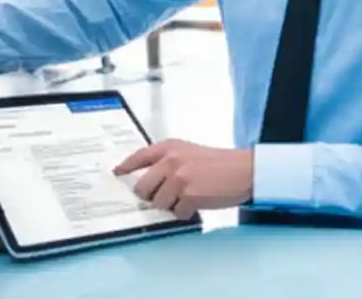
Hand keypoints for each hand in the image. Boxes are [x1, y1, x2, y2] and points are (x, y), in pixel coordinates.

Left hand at [113, 139, 253, 219]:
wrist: (244, 170)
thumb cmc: (219, 163)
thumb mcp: (189, 153)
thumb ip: (168, 162)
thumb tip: (148, 184)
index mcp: (169, 147)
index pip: (138, 157)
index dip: (125, 168)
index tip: (117, 174)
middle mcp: (170, 160)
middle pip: (143, 188)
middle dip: (152, 197)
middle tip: (169, 196)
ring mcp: (178, 178)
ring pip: (159, 204)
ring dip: (172, 205)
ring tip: (190, 196)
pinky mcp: (188, 195)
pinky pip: (177, 213)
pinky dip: (186, 212)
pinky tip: (199, 202)